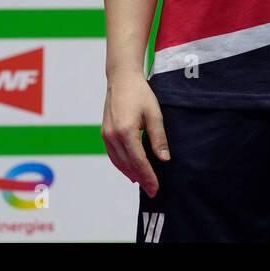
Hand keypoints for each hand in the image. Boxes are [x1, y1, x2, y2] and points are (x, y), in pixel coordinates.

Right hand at [101, 72, 167, 197]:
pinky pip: (113, 155)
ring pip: (118, 162)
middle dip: (141, 179)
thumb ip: (158, 138)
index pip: (139, 161)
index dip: (148, 176)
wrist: (121, 79)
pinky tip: (130, 171)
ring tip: (143, 184)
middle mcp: (112, 136)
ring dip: (130, 174)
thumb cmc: (140, 94)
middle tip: (152, 191)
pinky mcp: (104, 134)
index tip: (156, 188)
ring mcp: (106, 136)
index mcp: (126, 132)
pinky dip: (122, 165)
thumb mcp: (155, 114)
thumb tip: (164, 159)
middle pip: (128, 165)